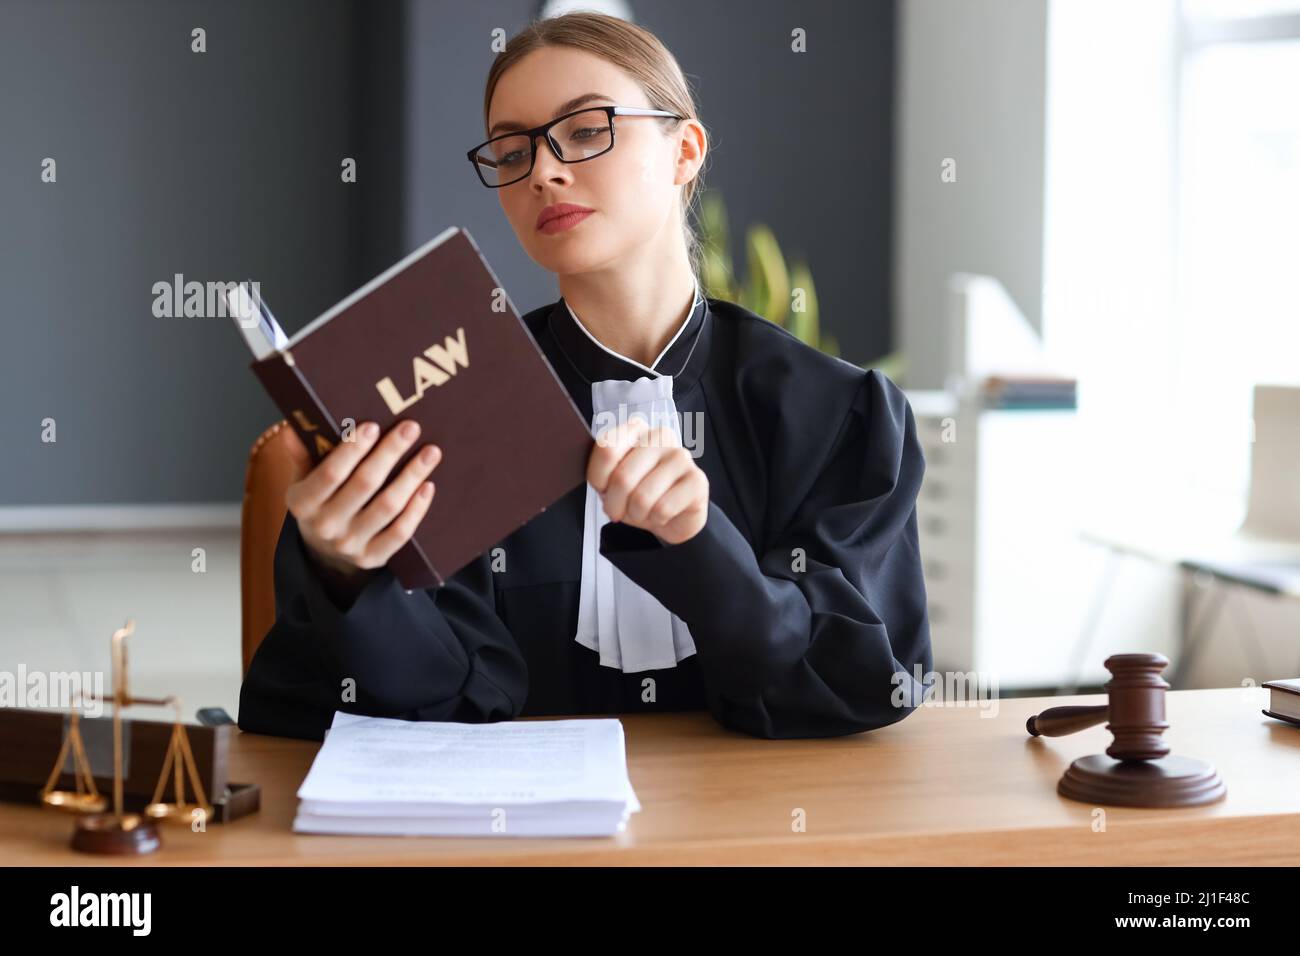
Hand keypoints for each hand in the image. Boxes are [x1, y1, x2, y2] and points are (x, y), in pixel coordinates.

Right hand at [285, 419, 442, 582]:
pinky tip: (427, 486)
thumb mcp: (303, 481)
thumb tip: (294, 426)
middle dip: (389, 453)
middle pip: (364, 484)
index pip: (330, 473)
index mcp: (302, 503)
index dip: (352, 450)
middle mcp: (325, 525)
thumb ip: (302, 455)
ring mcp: (350, 545)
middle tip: (411, 428)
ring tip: (430, 453)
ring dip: (411, 476)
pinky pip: (400, 533)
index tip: (373, 426)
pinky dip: (417, 509)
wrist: (323, 553)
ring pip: (387, 506)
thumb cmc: (318, 503)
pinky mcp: (373, 557)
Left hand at [586, 416, 707, 545]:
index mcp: (635, 429)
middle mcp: (660, 435)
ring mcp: (681, 456)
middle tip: (618, 511)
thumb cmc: (638, 493)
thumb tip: (580, 469)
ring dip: (637, 515)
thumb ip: (601, 469)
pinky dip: (657, 520)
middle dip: (615, 504)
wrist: (672, 515)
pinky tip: (662, 513)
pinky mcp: (697, 480)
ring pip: (643, 497)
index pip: (606, 448)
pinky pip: (663, 508)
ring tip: (642, 512)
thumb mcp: (612, 481)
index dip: (598, 478)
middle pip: (623, 477)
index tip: (602, 489)